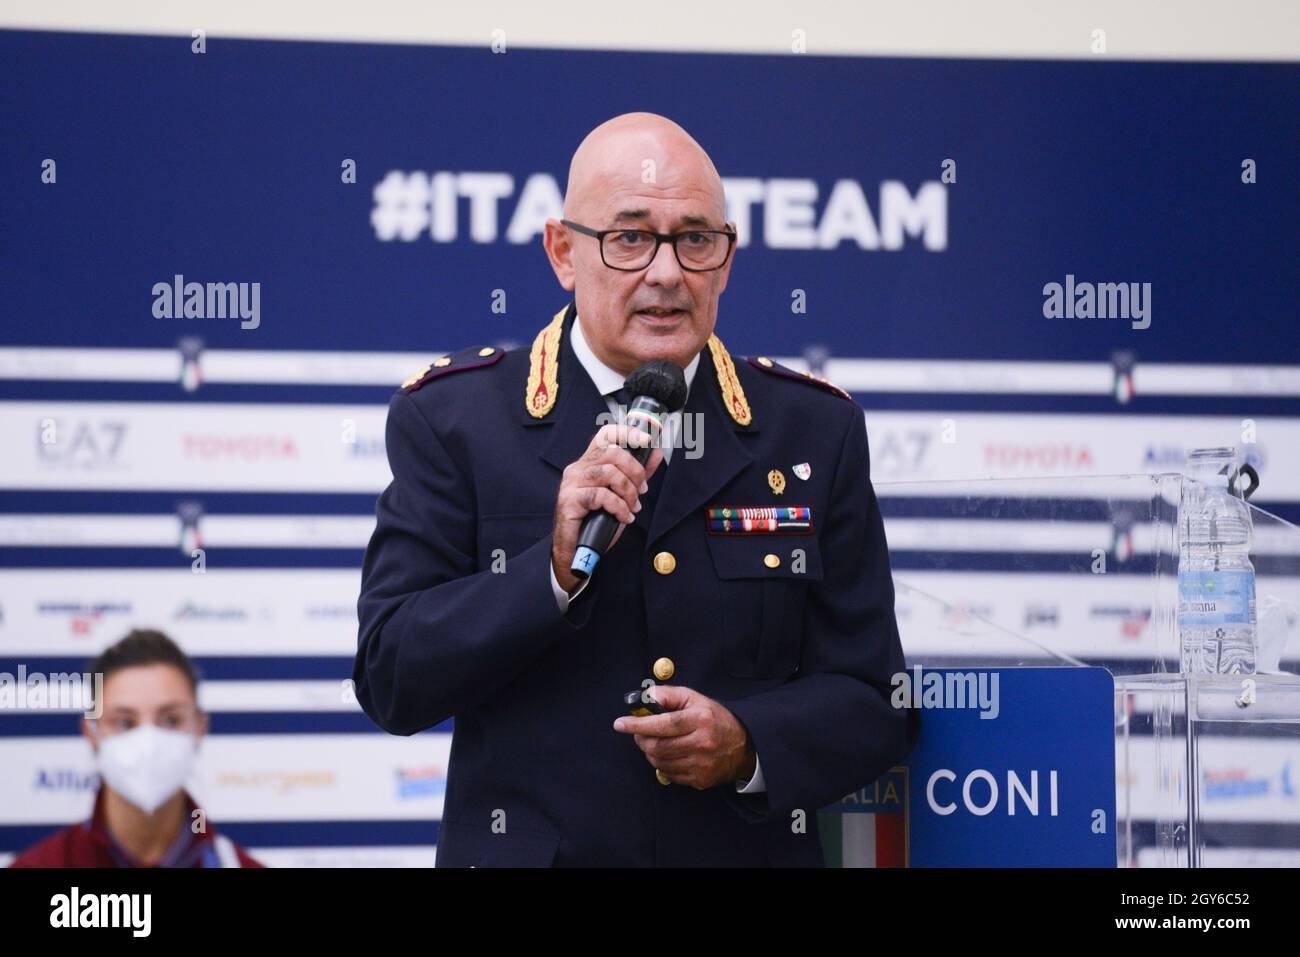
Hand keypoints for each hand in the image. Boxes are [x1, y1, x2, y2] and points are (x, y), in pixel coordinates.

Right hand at [552, 422, 663, 591]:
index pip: (605, 435)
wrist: (576, 551)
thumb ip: (637, 474)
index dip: (626, 432)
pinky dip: (618, 507)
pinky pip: (601, 496)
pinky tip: (623, 517)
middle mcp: (577, 469)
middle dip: (635, 471)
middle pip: (612, 451)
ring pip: (608, 472)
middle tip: (642, 491)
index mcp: (589, 464)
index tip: (646, 440)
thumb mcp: (622, 495)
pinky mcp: (569, 500)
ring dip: (628, 491)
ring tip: (632, 507)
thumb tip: (656, 453)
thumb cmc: (596, 522)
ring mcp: (571, 484)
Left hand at [612, 685, 755, 788]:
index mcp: (700, 719)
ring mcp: (701, 765)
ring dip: (650, 752)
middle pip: (657, 746)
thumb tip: (646, 697)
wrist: (744, 746)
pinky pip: (669, 774)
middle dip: (640, 739)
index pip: (662, 723)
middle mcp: (702, 743)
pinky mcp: (700, 780)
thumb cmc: (716, 719)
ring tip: (654, 742)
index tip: (619, 723)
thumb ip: (669, 695)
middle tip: (637, 733)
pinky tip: (668, 755)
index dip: (637, 724)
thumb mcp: (696, 699)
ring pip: (659, 762)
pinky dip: (662, 764)